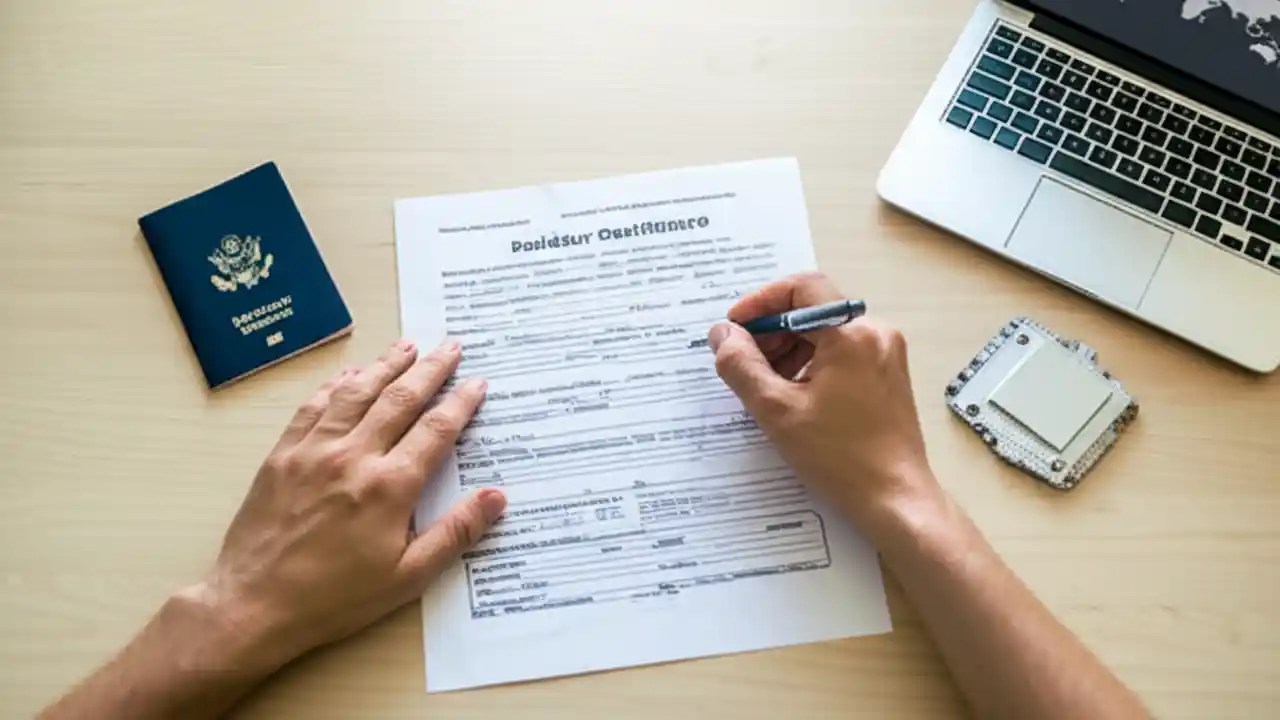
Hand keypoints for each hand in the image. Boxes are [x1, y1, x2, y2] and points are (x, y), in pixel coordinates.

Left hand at [184, 338, 505, 674]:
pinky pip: (314, 406)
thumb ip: (455, 533)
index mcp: (389, 487)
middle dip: (430, 369)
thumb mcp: (407, 577)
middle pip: (400, 399)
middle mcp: (353, 457)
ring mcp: (313, 451)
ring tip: (407, 346)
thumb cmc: (335, 598)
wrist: (254, 605)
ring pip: (356, 392)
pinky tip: (350, 374)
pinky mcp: (282, 455)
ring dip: (385, 365)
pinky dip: (336, 384)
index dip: (460, 402)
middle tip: (450, 346)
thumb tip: (496, 497)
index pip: (435, 430)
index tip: (476, 383)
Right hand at [708, 273, 937, 536]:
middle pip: (812, 311)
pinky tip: (792, 396)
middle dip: (771, 331)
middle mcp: (875, 334)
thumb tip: (722, 334)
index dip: (761, 301)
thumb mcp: (776, 410)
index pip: (801, 288)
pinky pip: (842, 353)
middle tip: (742, 361)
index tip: (734, 327)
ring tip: (765, 385)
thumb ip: (741, 365)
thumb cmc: (840, 457)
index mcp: (852, 334)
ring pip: (825, 333)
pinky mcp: (887, 375)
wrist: (894, 498)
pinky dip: (811, 364)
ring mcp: (886, 355)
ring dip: (789, 350)